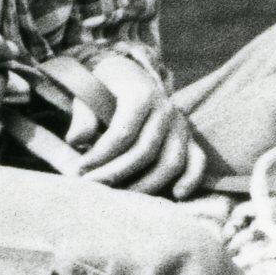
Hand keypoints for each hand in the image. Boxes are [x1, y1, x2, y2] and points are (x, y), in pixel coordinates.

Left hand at [71, 66, 215, 200]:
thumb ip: (83, 116)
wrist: (132, 76)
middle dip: (116, 174)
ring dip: (146, 185)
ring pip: (171, 162)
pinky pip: (197, 161)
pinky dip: (191, 180)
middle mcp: (165, 109)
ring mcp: (180, 125)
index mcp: (141, 94)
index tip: (80, 168)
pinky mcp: (189, 139)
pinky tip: (176, 196)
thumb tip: (78, 140)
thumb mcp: (90, 92)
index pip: (123, 133)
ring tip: (120, 197)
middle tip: (92, 186)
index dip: (100, 155)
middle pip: (145, 151)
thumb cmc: (106, 89)